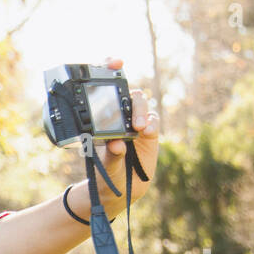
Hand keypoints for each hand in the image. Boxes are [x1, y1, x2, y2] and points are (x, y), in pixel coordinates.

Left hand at [94, 57, 158, 210]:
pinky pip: (153, 121)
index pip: (105, 89)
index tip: (115, 63)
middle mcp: (118, 116)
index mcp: (101, 118)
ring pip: (141, 103)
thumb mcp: (104, 167)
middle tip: (129, 109)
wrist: (119, 190)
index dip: (110, 70)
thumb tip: (117, 144)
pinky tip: (146, 133)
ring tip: (138, 128)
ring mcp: (135, 123)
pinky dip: (151, 124)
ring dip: (140, 111)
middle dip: (129, 93)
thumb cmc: (105, 175)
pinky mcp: (149, 133)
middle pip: (127, 93)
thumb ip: (111, 156)